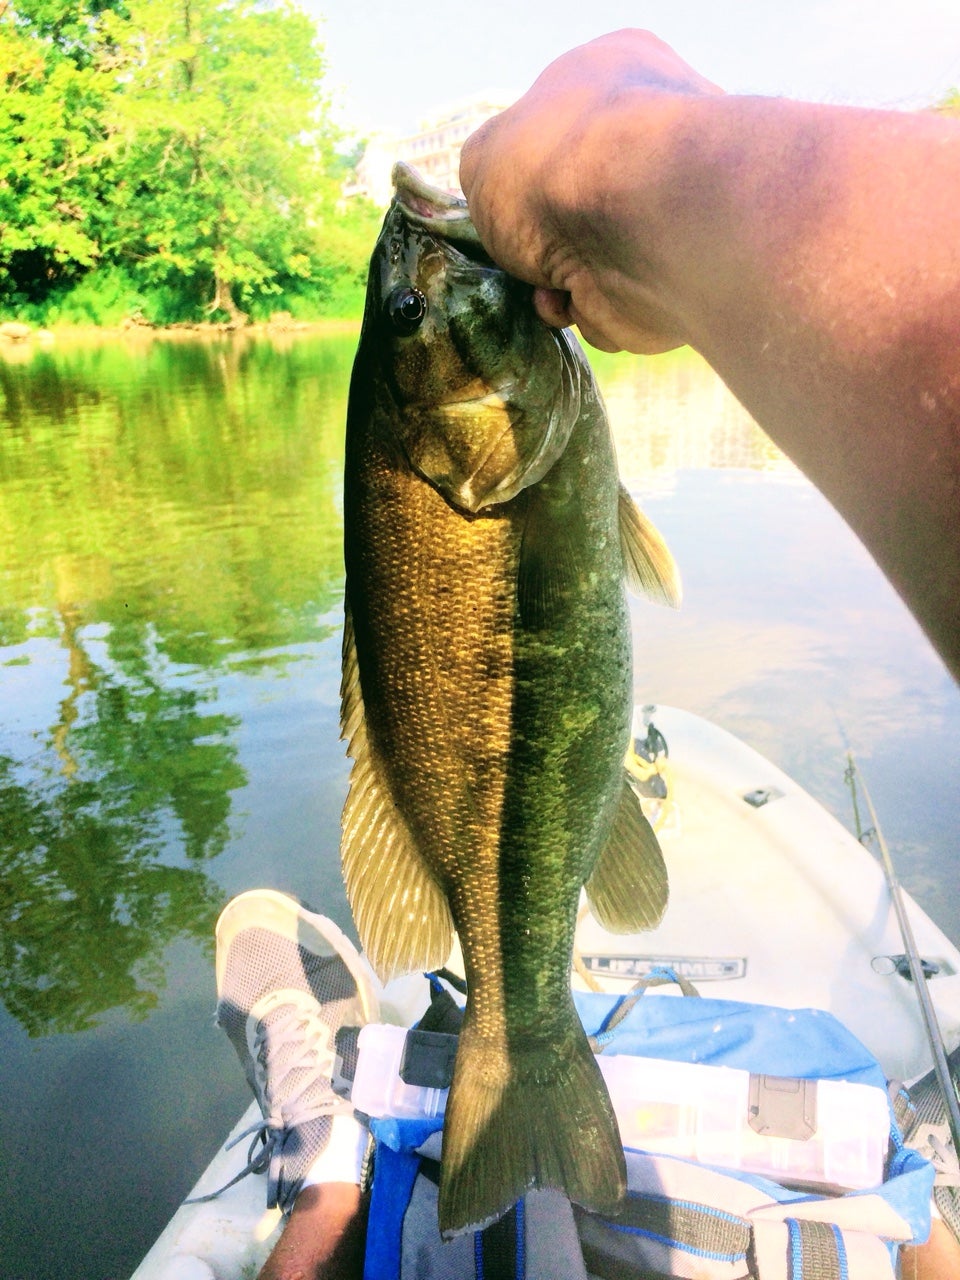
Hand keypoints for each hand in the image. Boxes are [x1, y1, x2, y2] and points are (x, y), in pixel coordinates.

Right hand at [459, 30, 721, 352]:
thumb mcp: (484, 156)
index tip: (504, 193)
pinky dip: (585, 305)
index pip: (557, 117)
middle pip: (570, 196)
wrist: (638, 228)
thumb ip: (487, 171)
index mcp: (615, 72)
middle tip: (520, 249)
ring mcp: (666, 204)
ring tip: (549, 281)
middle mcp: (650, 132)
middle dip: (537, 233)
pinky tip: (577, 297)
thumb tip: (506, 200)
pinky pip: (611, 294)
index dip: (519, 162)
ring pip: (587, 253)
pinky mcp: (675, 268)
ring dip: (554, 277)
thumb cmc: (555, 169)